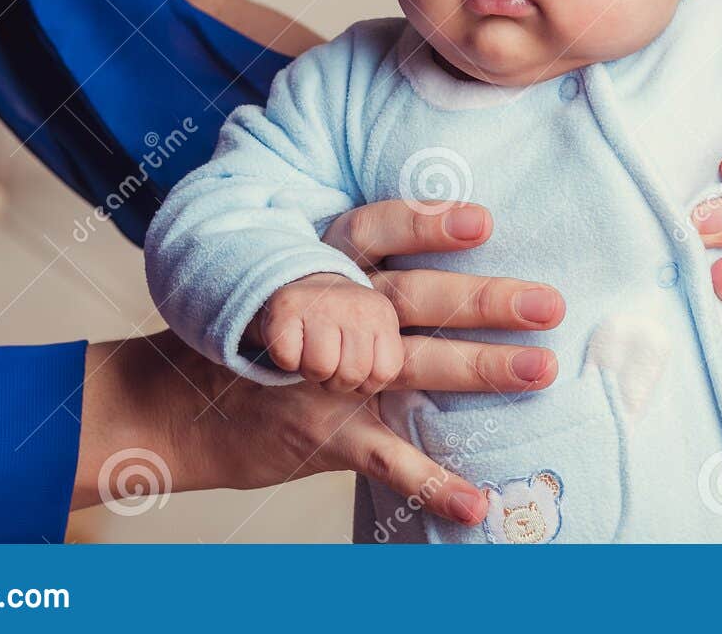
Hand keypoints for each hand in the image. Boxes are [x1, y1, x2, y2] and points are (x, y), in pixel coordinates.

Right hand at [74, 199, 564, 528]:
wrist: (170, 408)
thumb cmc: (247, 345)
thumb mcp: (290, 291)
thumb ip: (353, 283)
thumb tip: (430, 273)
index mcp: (322, 269)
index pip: (377, 233)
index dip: (427, 223)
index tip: (484, 219)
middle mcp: (329, 316)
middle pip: (416, 298)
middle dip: (486, 300)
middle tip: (550, 303)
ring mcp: (326, 376)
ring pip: (416, 367)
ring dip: (484, 368)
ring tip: (543, 372)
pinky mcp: (322, 433)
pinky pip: (388, 459)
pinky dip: (435, 483)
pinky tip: (478, 502)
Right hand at [249, 273, 404, 394]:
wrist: (298, 287)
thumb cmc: (339, 330)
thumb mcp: (373, 341)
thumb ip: (388, 366)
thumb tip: (416, 439)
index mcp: (384, 315)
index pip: (385, 373)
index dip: (366, 383)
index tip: (354, 367)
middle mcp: (357, 304)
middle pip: (352, 375)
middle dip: (336, 380)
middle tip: (329, 359)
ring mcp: (321, 302)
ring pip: (320, 368)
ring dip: (310, 371)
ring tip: (311, 351)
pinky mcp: (286, 307)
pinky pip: (288, 359)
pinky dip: (285, 361)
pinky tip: (292, 343)